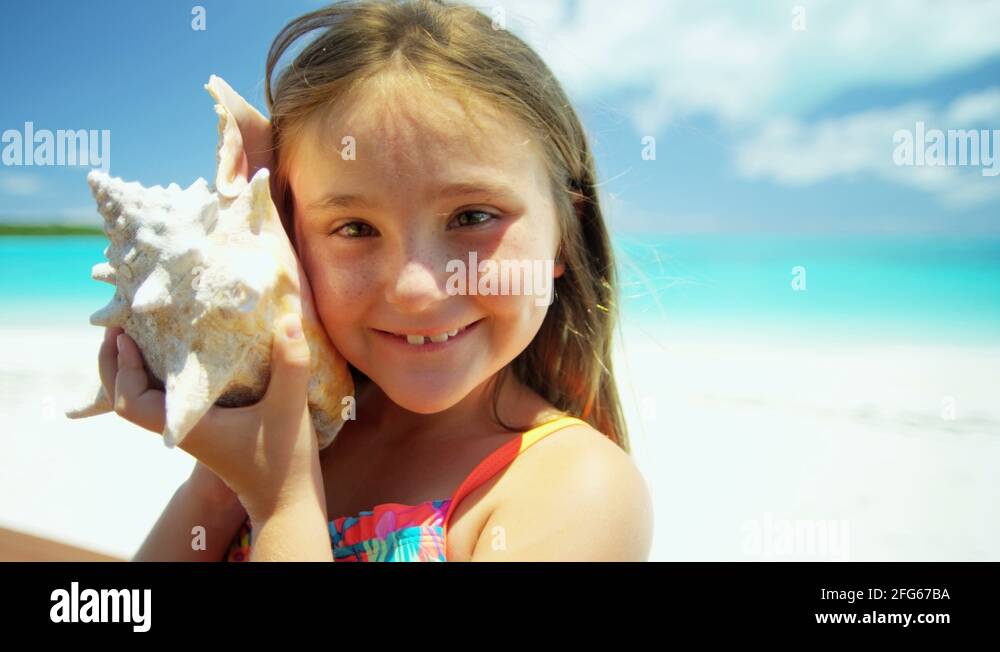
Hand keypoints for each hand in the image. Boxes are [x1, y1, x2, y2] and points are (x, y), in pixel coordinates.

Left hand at [98, 313, 323, 521]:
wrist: (287, 501)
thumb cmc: (284, 461)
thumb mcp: (290, 409)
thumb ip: (291, 365)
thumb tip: (288, 319)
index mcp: (189, 427)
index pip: (131, 403)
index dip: (123, 369)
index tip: (126, 336)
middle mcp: (182, 430)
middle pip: (124, 401)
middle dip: (115, 364)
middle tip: (118, 325)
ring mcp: (192, 431)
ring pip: (144, 400)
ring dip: (135, 368)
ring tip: (140, 332)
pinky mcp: (205, 428)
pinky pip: (167, 399)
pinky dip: (160, 375)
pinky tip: (179, 354)